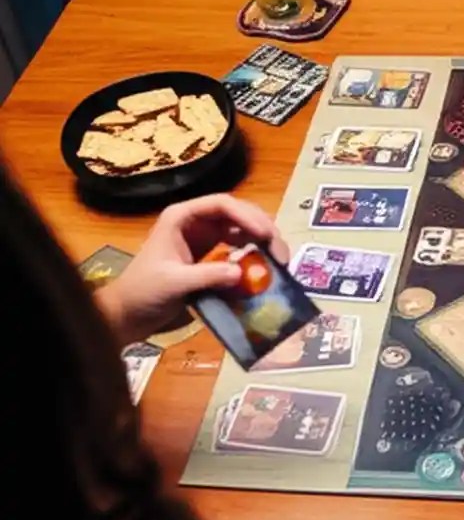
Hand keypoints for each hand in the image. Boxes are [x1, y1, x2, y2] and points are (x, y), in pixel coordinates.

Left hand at [95, 195, 287, 341]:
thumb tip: (242, 274)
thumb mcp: (173, 283)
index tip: (266, 235)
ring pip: (242, 230)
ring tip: (279, 260)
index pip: (221, 204)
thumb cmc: (142, 293)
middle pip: (238, 214)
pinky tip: (266, 268)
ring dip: (263, 241)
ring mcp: (205, 239)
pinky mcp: (211, 257)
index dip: (247, 215)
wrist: (127, 315)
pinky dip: (255, 257)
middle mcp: (196, 223)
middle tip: (280, 250)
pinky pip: (239, 250)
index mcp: (182, 218)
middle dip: (262, 228)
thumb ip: (207, 276)